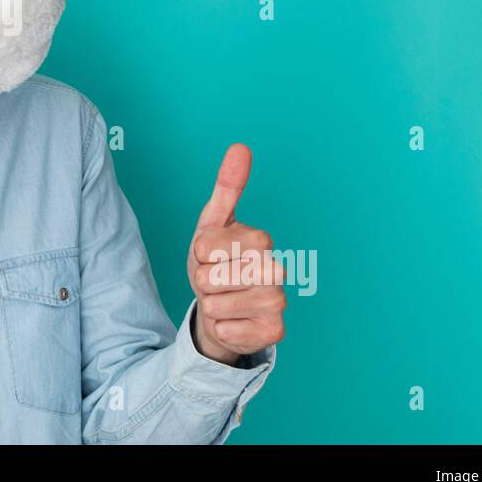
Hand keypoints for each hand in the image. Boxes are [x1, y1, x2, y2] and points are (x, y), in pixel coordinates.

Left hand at [186, 144, 285, 365]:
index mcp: (261, 241)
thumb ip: (227, 187)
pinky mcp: (273, 333)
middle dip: (202, 280)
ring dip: (210, 305)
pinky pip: (229, 332)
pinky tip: (231, 321)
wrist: (219, 307)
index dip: (204, 251)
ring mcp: (278, 304)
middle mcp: (276, 271)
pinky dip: (220, 328)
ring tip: (221, 299)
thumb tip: (241, 147)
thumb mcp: (212, 224)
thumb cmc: (215, 262)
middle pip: (215, 277)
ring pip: (218, 306)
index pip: (214, 245)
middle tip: (214, 279)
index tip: (208, 254)